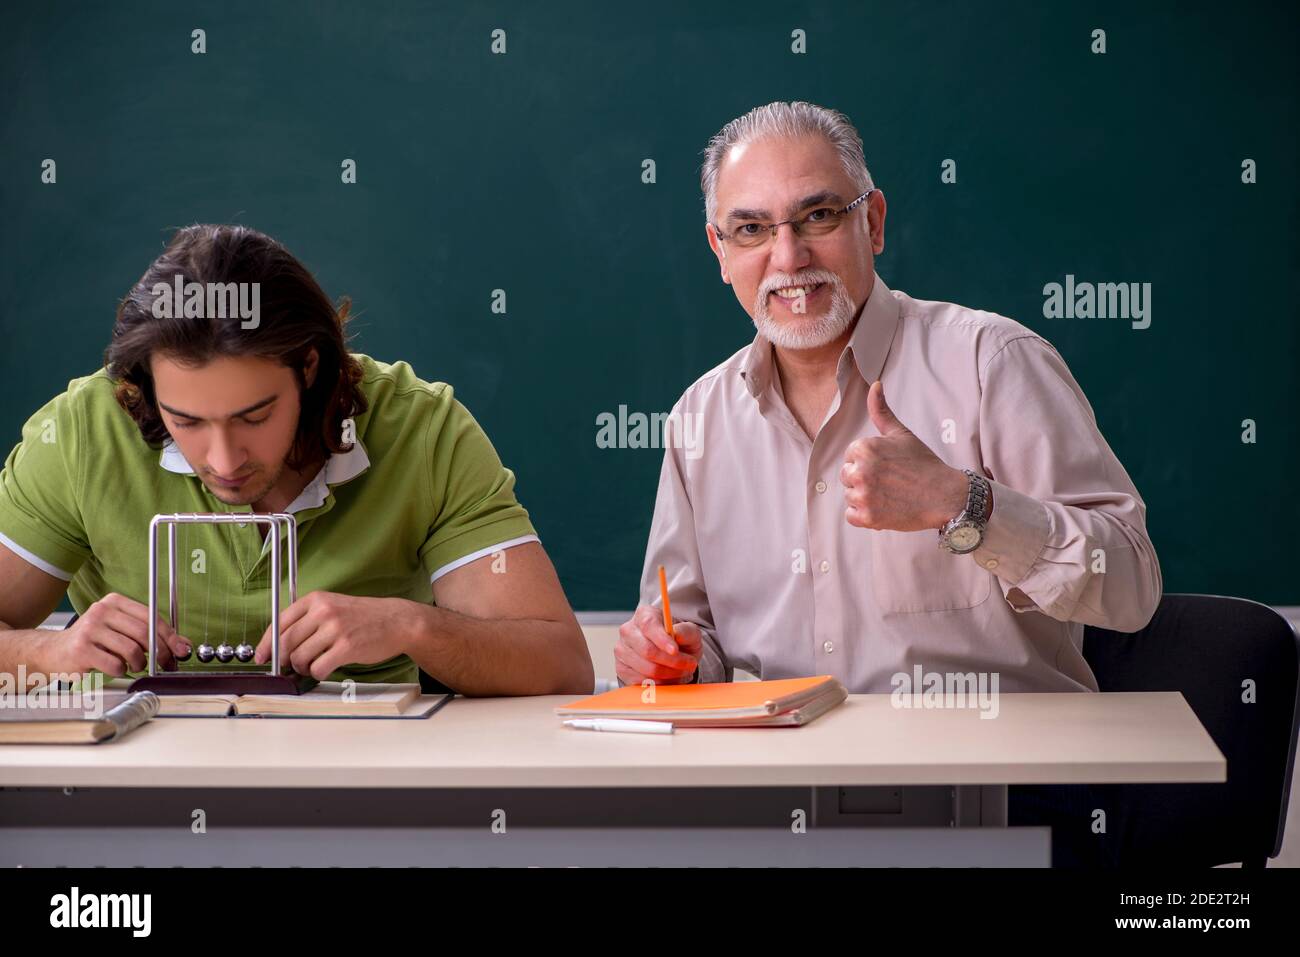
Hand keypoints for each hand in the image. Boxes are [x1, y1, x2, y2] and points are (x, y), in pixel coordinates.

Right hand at [39, 592, 190, 677]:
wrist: (54, 651)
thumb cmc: (93, 641)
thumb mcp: (121, 630)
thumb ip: (150, 634)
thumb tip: (182, 644)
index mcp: (115, 602)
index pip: (151, 616)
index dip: (170, 635)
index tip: (180, 650)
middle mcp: (101, 611)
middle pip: (144, 632)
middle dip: (160, 652)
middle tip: (164, 664)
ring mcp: (89, 629)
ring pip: (131, 650)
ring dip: (139, 664)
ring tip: (135, 666)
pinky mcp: (81, 649)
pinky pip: (115, 664)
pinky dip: (121, 670)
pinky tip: (114, 668)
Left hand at [253, 591, 409, 680]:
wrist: (397, 621)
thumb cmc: (363, 617)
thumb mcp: (332, 607)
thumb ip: (306, 621)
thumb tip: (278, 645)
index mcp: (316, 600)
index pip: (279, 623)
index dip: (266, 644)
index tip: (262, 657)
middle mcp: (323, 611)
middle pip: (286, 644)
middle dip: (284, 660)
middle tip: (291, 666)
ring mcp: (335, 629)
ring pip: (300, 658)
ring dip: (303, 668)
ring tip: (315, 665)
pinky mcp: (347, 647)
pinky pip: (318, 668)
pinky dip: (318, 673)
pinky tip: (326, 668)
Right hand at [614, 605, 702, 685]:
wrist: (670, 654)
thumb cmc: (679, 640)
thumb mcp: (690, 632)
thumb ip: (686, 631)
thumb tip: (677, 635)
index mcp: (644, 614)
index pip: (649, 626)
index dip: (662, 639)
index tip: (675, 650)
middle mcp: (628, 631)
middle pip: (647, 650)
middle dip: (672, 661)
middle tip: (690, 664)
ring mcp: (622, 651)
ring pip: (646, 669)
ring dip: (669, 674)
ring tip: (681, 671)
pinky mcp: (621, 669)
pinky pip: (641, 682)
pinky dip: (659, 683)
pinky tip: (668, 677)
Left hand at [841, 380, 968, 530]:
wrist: (945, 495)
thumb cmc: (924, 463)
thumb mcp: (902, 434)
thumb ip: (881, 410)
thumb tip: (875, 384)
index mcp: (864, 448)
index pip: (850, 456)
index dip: (868, 462)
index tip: (888, 466)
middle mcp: (860, 471)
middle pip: (846, 476)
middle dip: (864, 479)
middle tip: (890, 482)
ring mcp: (863, 495)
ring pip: (849, 496)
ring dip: (865, 498)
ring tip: (890, 495)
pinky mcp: (867, 518)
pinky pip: (851, 516)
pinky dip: (865, 516)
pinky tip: (884, 508)